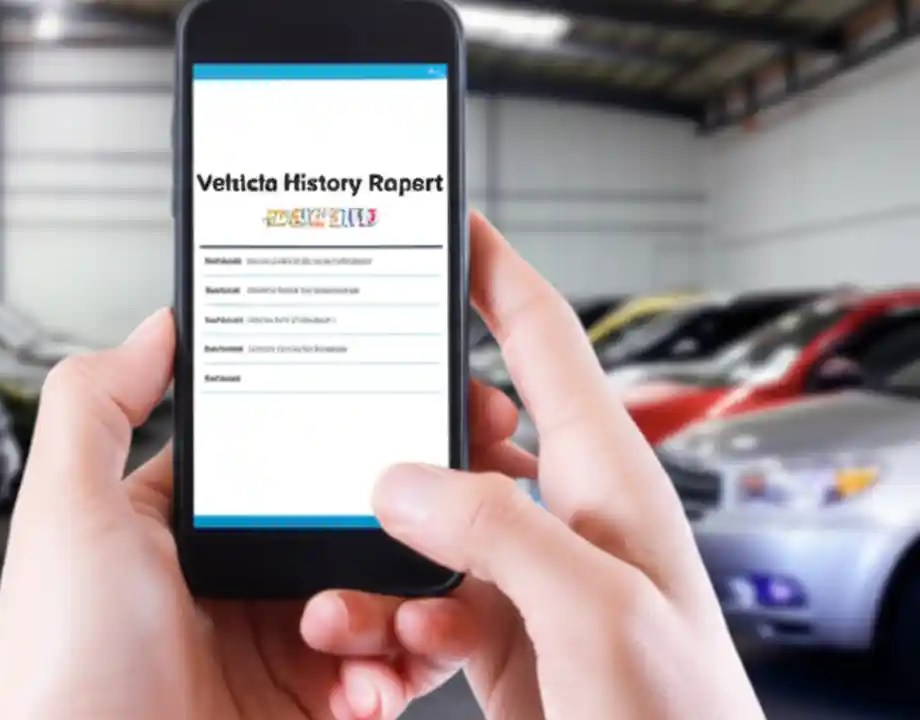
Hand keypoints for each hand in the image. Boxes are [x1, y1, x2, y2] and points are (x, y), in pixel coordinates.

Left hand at [0, 305, 530, 718]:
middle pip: (346, 518)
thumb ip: (98, 403)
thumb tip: (156, 326)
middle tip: (452, 495)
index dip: (338, 423)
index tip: (403, 397)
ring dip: (405, 598)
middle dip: (404, 510)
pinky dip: (398, 671)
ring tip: (393, 613)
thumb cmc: (64, 662)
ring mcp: (278, 645)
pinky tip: (371, 680)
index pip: (276, 452)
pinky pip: (387, 673)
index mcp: (181, 524)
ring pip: (382, 593)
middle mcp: (235, 579)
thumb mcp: (67, 511)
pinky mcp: (312, 707)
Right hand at [304, 212, 763, 718]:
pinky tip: (381, 639)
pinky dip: (386, 615)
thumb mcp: (599, 614)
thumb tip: (404, 480)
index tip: (446, 228)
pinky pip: (417, 596)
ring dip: (373, 549)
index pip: (544, 343)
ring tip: (344, 590)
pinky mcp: (496, 632)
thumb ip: (503, 532)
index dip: (494, 275)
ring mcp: (527, 575)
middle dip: (395, 439)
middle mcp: (564, 516)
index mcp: (607, 481)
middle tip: (338, 442)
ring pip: (424, 522)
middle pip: (461, 432)